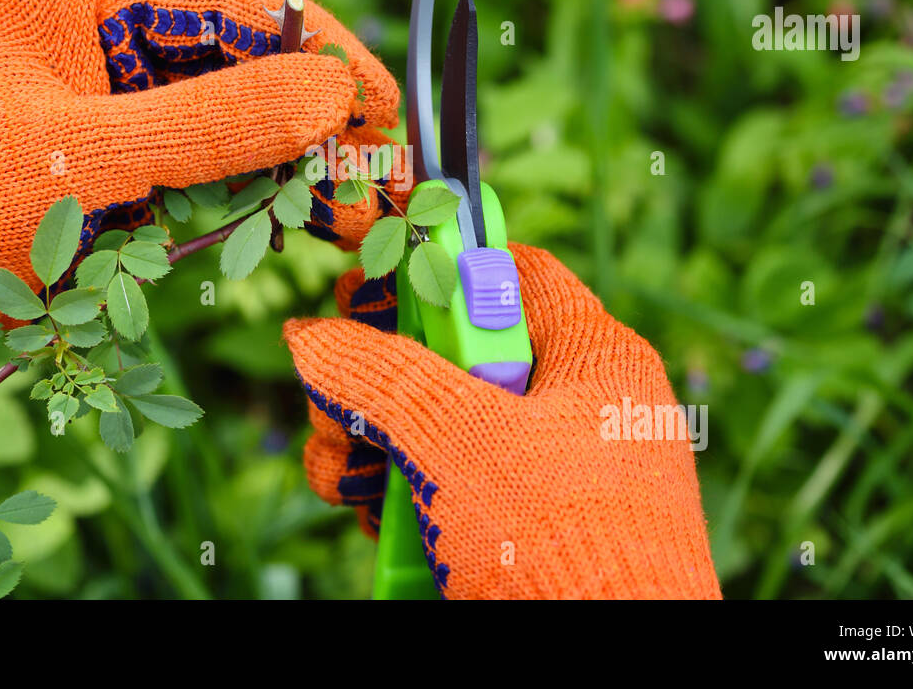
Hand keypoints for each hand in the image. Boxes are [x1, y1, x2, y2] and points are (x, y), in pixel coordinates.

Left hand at [0, 0, 398, 401]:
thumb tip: (330, 96)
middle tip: (383, 173)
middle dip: (314, 121)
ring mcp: (108, 109)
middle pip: (237, 64)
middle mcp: (101, 43)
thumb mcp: (87, 159)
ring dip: (291, 169)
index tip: (379, 99)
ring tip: (356, 216)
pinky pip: (198, 174)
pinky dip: (246, 202)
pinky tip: (295, 227)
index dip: (316, 47)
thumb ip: (213, 125)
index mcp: (83, 0)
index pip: (228, 2)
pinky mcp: (111, 169)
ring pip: (227, 125)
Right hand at [284, 244, 721, 598]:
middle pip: (454, 352)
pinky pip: (447, 487)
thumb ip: (378, 376)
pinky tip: (369, 513)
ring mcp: (546, 473)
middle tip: (335, 390)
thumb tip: (308, 337)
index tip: (367, 282)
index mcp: (593, 357)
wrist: (604, 669)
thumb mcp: (457, 441)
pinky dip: (398, 493)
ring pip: (439, 426)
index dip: (434, 265)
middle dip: (378, 373)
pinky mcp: (518, 529)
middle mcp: (574, 408)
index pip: (510, 271)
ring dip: (370, 441)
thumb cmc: (560, 544)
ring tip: (342, 469)